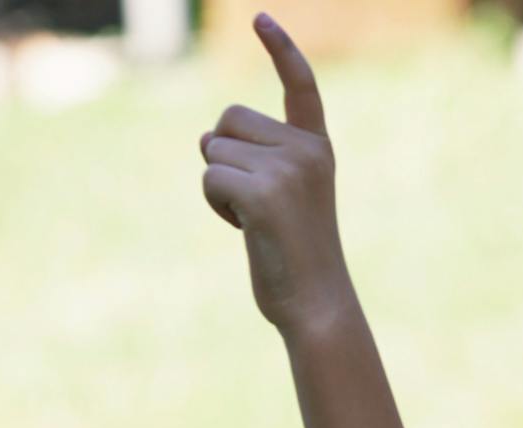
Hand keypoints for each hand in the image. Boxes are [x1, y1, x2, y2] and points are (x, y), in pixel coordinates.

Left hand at [199, 15, 355, 335]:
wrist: (317, 303)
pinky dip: (216, 204)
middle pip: (229, 119)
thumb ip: (254, 159)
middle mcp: (306, 149)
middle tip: (252, 202)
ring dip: (218, 184)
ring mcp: (287, 168)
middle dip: (223, 154)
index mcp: (316, 147)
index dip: (280, 49)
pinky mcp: (263, 192)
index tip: (259, 18)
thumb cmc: (294, 257)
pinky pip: (210, 177)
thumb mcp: (281, 196)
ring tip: (254, 220)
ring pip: (213, 148)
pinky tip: (245, 229)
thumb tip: (205, 137)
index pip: (300, 86)